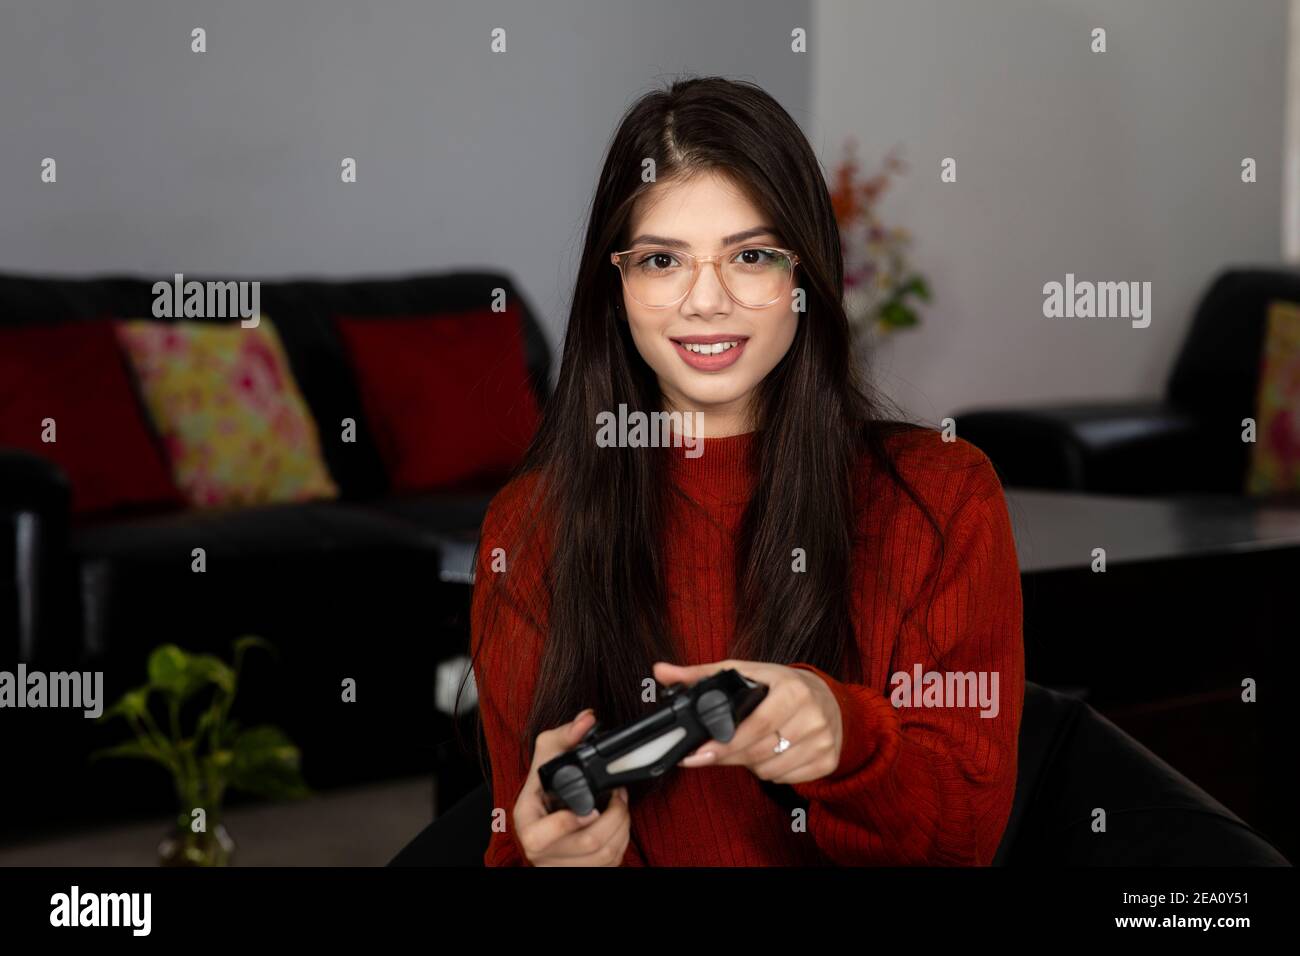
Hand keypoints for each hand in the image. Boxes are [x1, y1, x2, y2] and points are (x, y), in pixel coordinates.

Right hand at [511, 709, 631, 865]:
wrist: (546, 821)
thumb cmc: (545, 791)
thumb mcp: (546, 760)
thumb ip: (563, 737)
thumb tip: (587, 718)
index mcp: (528, 826)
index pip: (544, 836)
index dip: (573, 821)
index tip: (593, 807)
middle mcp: (541, 852)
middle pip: (589, 843)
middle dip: (615, 815)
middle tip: (618, 796)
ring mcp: (563, 866)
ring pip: (607, 854)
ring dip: (623, 826)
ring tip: (620, 806)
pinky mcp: (583, 872)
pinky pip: (613, 861)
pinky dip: (623, 840)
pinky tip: (618, 824)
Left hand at [653, 660, 842, 784]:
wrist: (830, 702)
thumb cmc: (781, 687)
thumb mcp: (747, 673)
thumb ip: (701, 675)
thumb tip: (660, 671)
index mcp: (792, 690)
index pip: (755, 725)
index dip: (724, 743)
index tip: (697, 754)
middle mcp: (812, 716)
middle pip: (759, 751)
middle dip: (729, 755)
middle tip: (711, 753)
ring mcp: (823, 741)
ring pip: (769, 768)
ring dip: (750, 763)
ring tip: (749, 744)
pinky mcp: (827, 761)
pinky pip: (785, 778)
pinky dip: (770, 771)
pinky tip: (768, 754)